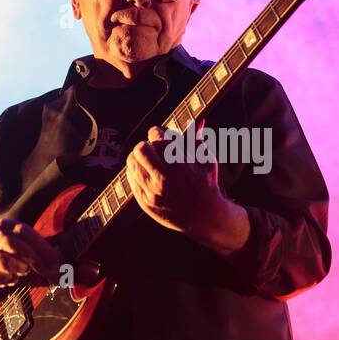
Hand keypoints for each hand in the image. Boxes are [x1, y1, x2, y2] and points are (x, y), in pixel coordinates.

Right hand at [0, 218, 59, 290]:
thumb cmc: (3, 252)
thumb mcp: (17, 242)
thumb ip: (37, 248)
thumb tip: (59, 261)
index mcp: (7, 225)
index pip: (26, 232)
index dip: (42, 247)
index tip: (56, 260)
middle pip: (17, 246)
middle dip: (35, 259)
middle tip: (46, 270)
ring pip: (6, 262)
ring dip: (19, 269)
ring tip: (22, 270)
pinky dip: (8, 280)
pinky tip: (10, 278)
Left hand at [126, 125, 250, 252]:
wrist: (204, 218)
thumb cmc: (207, 185)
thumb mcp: (206, 160)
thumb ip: (197, 140)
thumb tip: (198, 121)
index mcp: (179, 165)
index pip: (157, 138)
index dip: (156, 132)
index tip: (158, 133)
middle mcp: (163, 179)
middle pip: (140, 149)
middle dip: (145, 144)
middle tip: (151, 146)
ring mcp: (152, 192)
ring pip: (132, 164)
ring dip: (138, 157)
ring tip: (148, 158)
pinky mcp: (145, 202)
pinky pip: (131, 180)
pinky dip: (136, 172)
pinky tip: (146, 171)